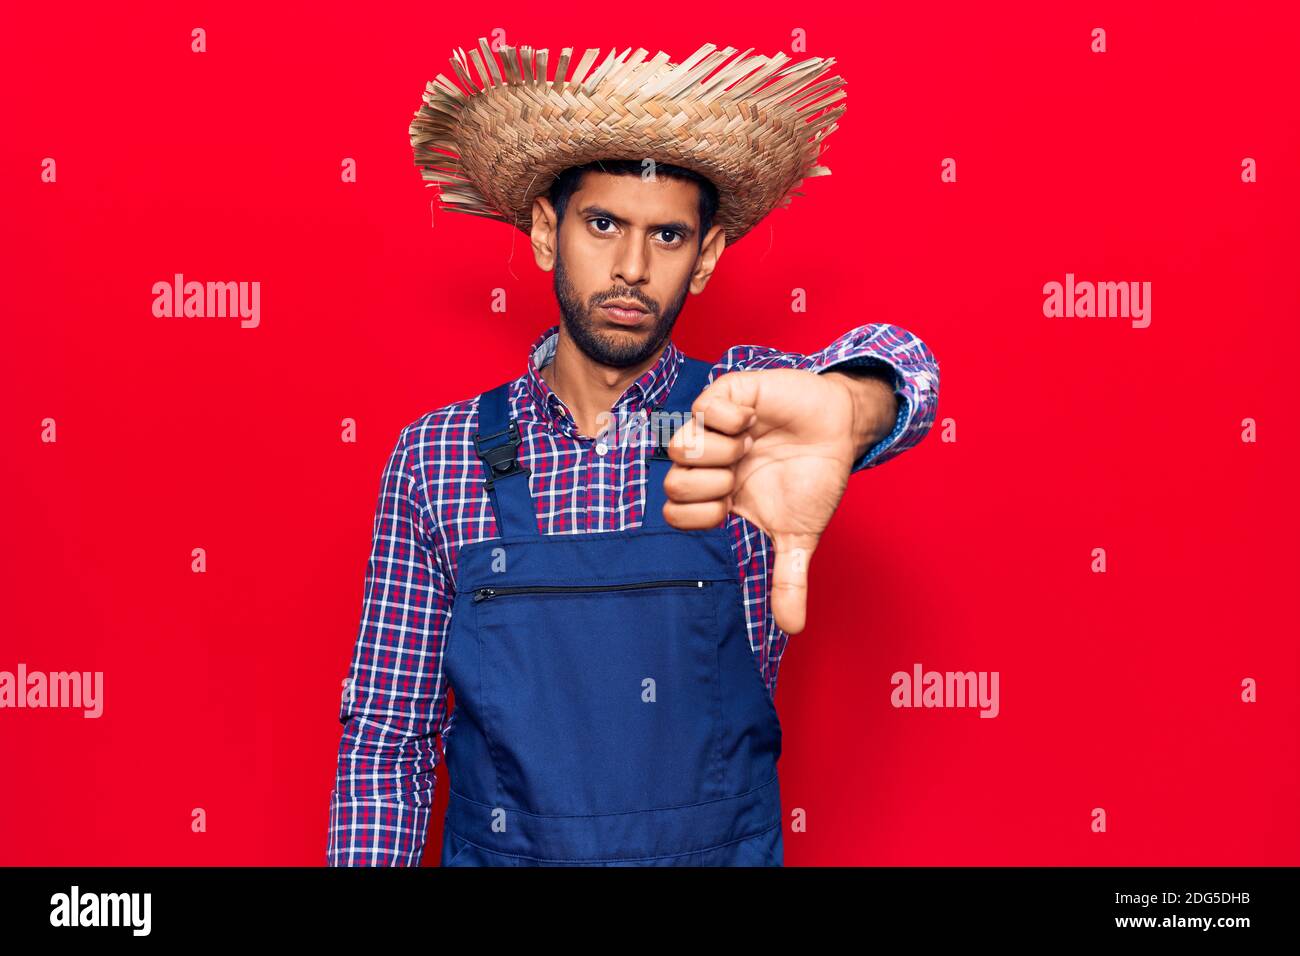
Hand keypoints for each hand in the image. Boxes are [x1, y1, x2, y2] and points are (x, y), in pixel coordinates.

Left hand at [662, 367, 893, 633]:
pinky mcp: (726, 395)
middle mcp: (706, 462)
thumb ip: (789, 579)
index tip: (731, 506)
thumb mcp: (799, 534)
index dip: (698, 515)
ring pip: (680, 446)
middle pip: (670, 483)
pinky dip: (731, 418)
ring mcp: (712, 427)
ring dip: (719, 452)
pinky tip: (753, 419)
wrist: (841, 429)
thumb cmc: (814, 478)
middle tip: (740, 475)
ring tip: (748, 445)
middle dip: (709, 485)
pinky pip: (705, 406)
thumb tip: (793, 630)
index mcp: (715, 495)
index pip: (674, 513)